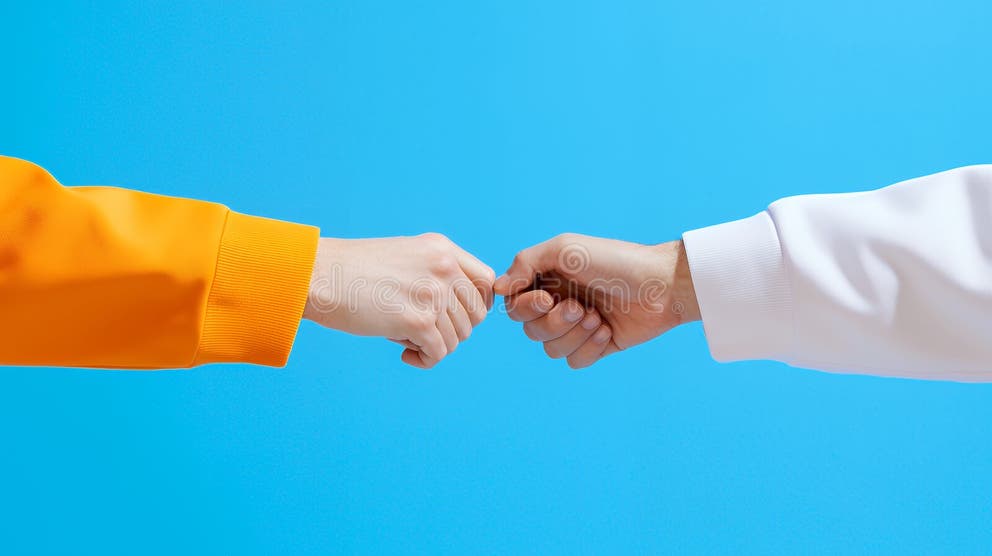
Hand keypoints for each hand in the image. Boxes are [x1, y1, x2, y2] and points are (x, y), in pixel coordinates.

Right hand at [303, 233, 494, 367]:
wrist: (318, 275)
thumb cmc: (353, 271)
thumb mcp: (405, 256)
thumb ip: (436, 274)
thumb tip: (462, 314)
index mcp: (442, 248)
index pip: (486, 282)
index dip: (476, 306)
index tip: (455, 318)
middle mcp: (443, 267)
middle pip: (475, 316)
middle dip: (453, 330)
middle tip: (423, 332)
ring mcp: (432, 293)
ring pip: (458, 338)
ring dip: (435, 346)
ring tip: (406, 339)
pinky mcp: (417, 321)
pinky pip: (439, 353)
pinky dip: (424, 360)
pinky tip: (404, 354)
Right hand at [494, 234, 699, 367]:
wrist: (662, 285)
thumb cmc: (615, 261)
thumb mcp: (565, 249)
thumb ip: (525, 262)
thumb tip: (497, 288)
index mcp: (548, 280)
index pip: (514, 305)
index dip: (526, 307)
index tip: (548, 297)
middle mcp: (559, 303)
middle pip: (530, 330)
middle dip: (555, 322)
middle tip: (580, 307)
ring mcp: (578, 327)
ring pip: (550, 349)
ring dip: (574, 335)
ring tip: (597, 318)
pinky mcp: (597, 346)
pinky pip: (574, 362)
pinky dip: (589, 349)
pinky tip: (608, 330)